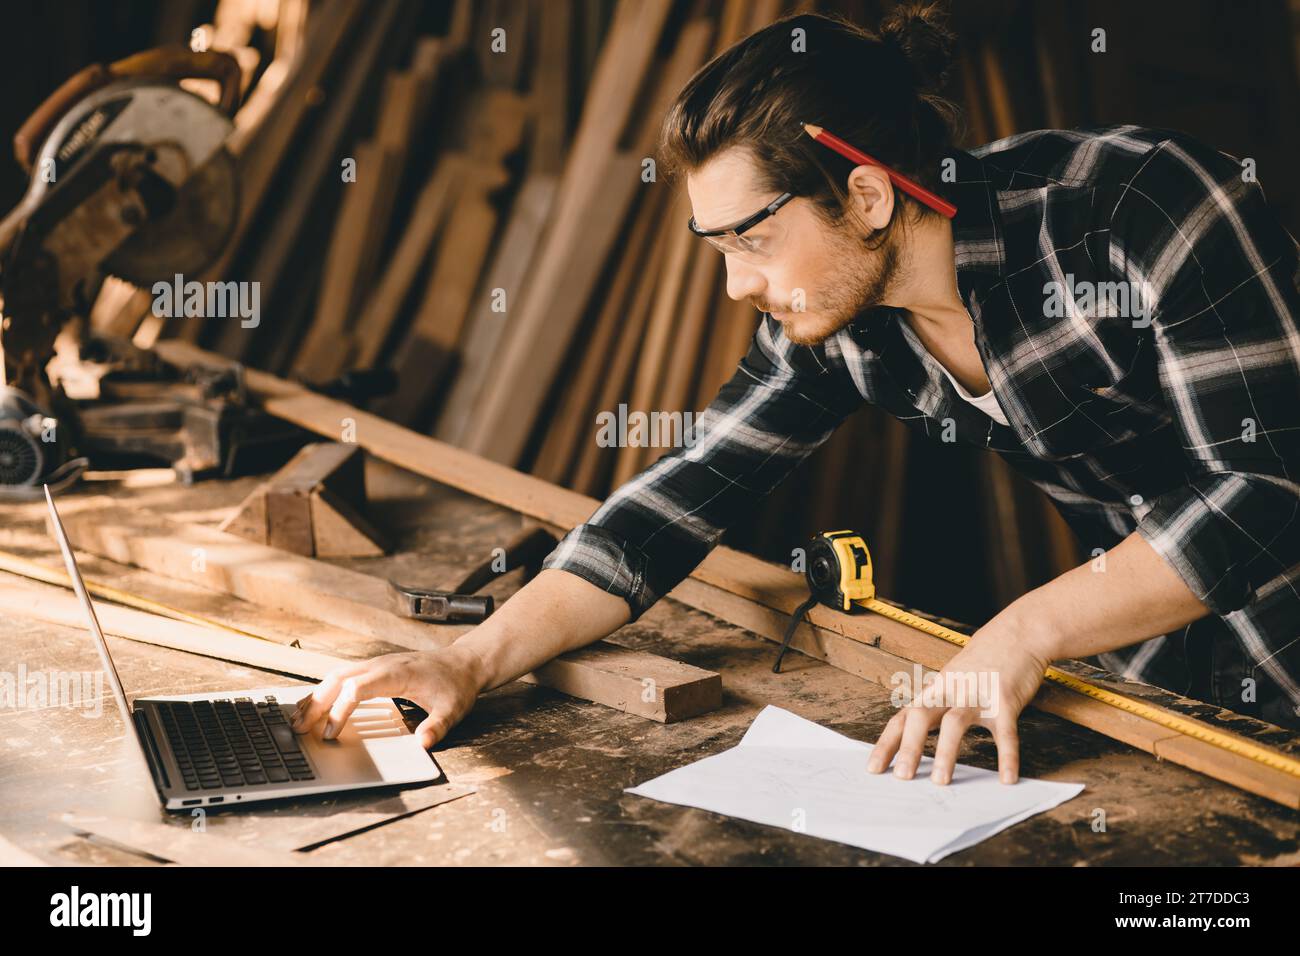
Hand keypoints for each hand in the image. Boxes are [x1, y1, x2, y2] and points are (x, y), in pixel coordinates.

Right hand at [290, 644, 486, 748]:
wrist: (462, 663)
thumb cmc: (455, 686)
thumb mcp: (453, 709)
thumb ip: (438, 726)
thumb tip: (423, 743)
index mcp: (395, 673)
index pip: (357, 688)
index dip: (340, 711)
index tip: (329, 735)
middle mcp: (380, 665)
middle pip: (337, 678)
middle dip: (316, 703)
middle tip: (297, 729)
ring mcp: (375, 664)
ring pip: (335, 675)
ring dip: (315, 696)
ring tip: (296, 721)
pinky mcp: (374, 669)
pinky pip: (343, 676)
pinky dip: (325, 691)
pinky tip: (314, 707)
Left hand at [865, 622, 1051, 784]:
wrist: (1016, 634)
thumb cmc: (982, 662)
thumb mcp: (952, 680)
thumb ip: (939, 705)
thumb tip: (920, 737)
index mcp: (936, 691)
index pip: (903, 718)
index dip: (887, 743)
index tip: (873, 768)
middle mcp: (951, 692)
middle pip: (921, 717)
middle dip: (909, 747)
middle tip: (902, 777)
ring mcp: (977, 695)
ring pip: (955, 723)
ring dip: (946, 753)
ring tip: (940, 781)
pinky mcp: (1005, 700)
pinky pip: (1005, 733)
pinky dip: (1006, 756)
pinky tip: (1007, 778)